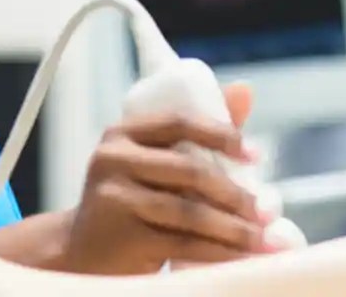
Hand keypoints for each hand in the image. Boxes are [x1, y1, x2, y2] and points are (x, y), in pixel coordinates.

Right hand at [59, 83, 272, 274]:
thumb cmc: (128, 202)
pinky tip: (240, 256)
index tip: (254, 154)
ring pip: (190, 211)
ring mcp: (114, 199)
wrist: (79, 252)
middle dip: (235, 192)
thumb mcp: (151, 163)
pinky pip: (183, 244)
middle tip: (266, 210)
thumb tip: (244, 90)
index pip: (179, 122)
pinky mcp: (123, 238)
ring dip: (233, 227)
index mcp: (122, 134)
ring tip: (261, 237)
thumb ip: (196, 132)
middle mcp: (113, 160)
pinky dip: (218, 252)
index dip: (222, 134)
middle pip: (190, 169)